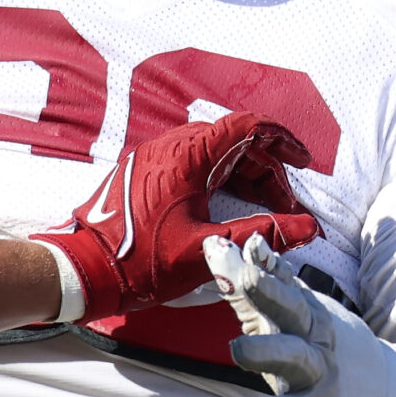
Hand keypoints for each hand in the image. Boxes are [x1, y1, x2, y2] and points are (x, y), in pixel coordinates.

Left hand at [30, 110, 319, 321]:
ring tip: (270, 209)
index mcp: (187, 156)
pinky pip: (196, 165)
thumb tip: (307, 228)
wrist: (88, 269)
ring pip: (216, 154)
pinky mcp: (148, 173)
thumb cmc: (141, 261)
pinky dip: (223, 181)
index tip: (304, 160)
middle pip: (234, 142)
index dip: (281, 139)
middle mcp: (170, 147)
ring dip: (246, 176)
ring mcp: (156, 158)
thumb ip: (263, 234)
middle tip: (289, 206)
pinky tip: (237, 207)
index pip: (246, 127)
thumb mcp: (209, 249)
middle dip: (268, 169)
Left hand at [204, 233, 395, 396]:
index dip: (257, 264)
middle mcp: (314, 337)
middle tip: (245, 277)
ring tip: (237, 348)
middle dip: (271, 291)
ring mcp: (317, 374)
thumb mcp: (307, 314)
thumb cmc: (333, 348)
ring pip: (293, 358)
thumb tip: (236, 245)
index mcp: (310, 310)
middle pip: (293, 309)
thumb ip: (271, 284)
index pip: (281, 282)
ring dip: (267, 351)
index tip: (227, 244)